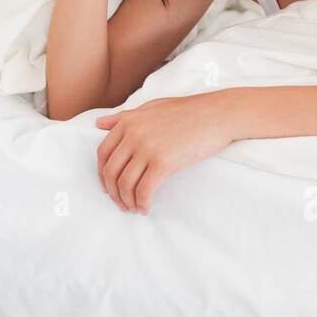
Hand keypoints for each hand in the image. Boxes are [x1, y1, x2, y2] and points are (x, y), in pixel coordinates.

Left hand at [95, 94, 234, 213]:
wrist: (218, 114)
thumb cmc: (188, 111)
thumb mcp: (151, 108)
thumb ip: (123, 117)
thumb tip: (98, 123)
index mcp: (129, 121)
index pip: (103, 153)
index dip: (102, 173)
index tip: (108, 186)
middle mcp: (133, 134)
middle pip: (111, 171)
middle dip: (113, 192)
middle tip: (120, 203)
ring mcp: (147, 148)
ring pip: (125, 184)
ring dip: (126, 201)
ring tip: (133, 208)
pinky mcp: (163, 162)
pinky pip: (144, 190)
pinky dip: (142, 203)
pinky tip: (146, 208)